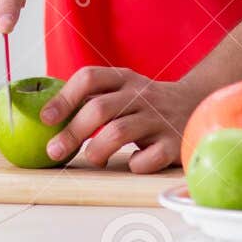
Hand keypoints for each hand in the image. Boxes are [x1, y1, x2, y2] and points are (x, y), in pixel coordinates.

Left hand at [37, 67, 205, 172]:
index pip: (89, 77)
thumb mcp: (122, 91)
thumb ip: (91, 99)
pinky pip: (150, 157)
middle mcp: (140, 95)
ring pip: (120, 132)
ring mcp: (158, 119)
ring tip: (92, 159)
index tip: (45, 119)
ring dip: (98, 149)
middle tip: (54, 151)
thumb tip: (45, 118)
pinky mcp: (174, 143)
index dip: (64, 97)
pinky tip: (132, 164)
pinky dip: (136, 164)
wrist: (196, 104)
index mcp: (123, 79)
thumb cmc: (144, 104)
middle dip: (72, 132)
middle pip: (99, 109)